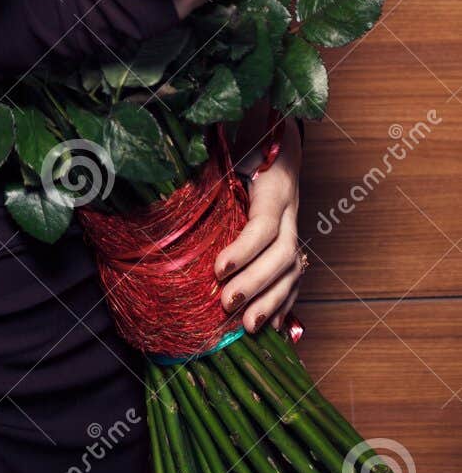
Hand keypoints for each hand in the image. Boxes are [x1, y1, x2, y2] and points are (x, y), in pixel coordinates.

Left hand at [214, 117, 304, 333]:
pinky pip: (296, 278)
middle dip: (256, 283)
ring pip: (293, 270)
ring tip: (249, 326)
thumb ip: (208, 160)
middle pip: (282, 254)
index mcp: (273, 188)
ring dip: (272, 301)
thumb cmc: (247, 148)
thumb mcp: (231, 150)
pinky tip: (271, 326)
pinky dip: (284, 304)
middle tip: (227, 304)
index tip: (218, 269)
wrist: (277, 145)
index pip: (263, 225)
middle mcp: (290, 212)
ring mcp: (295, 230)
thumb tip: (175, 164)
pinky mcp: (294, 244)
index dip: (244, 250)